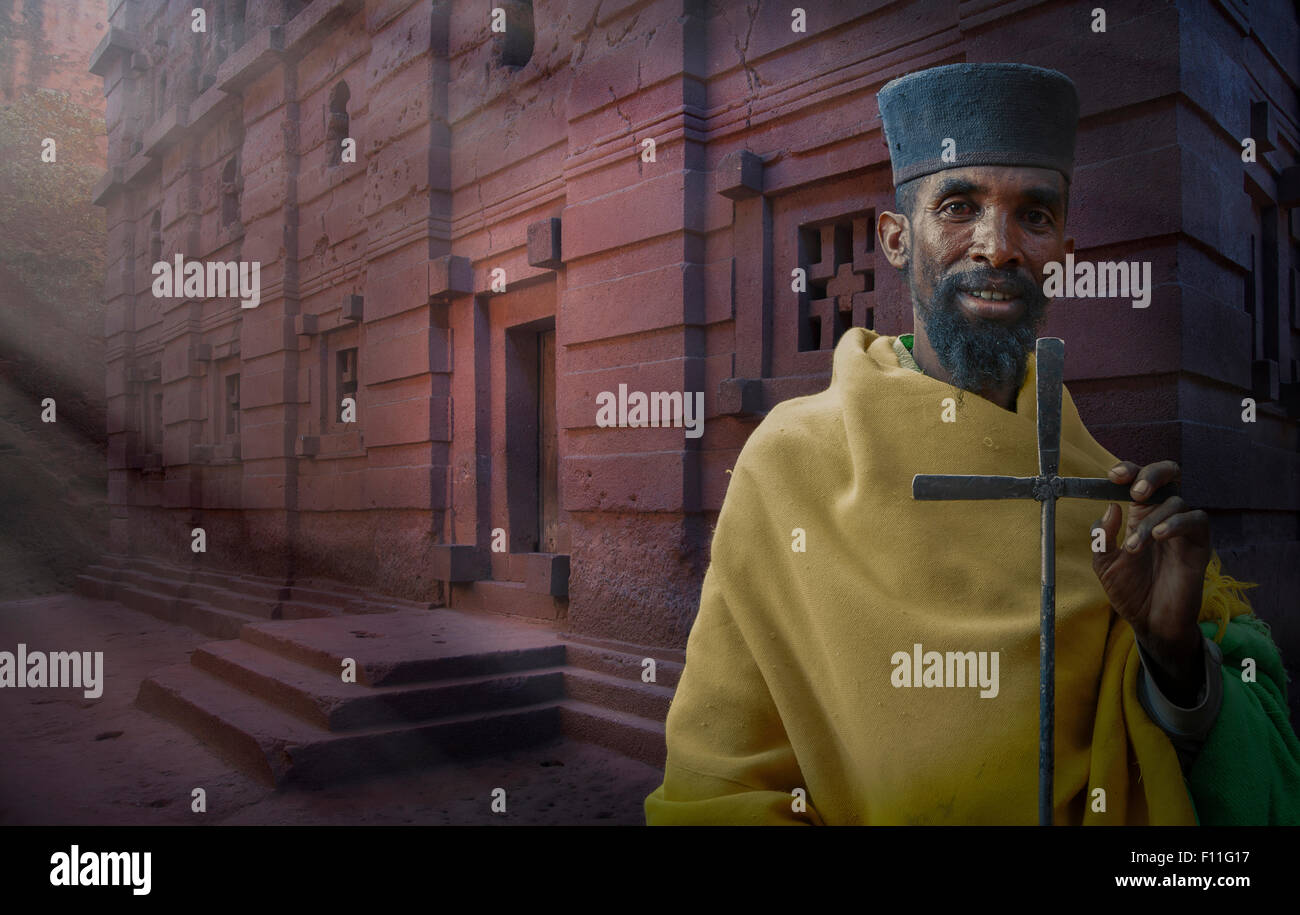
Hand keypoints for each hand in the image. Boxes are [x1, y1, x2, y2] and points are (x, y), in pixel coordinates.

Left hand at [1090, 460, 1209, 705]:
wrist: (1150, 622)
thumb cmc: (1129, 591)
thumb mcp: (1104, 563)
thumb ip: (1103, 536)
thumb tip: (1110, 507)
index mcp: (1138, 515)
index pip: (1138, 480)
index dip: (1130, 470)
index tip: (1113, 476)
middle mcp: (1162, 515)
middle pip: (1169, 474)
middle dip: (1152, 474)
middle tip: (1136, 492)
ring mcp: (1182, 528)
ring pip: (1176, 502)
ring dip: (1151, 520)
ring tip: (1135, 547)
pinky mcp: (1199, 544)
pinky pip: (1196, 520)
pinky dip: (1176, 523)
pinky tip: (1158, 537)